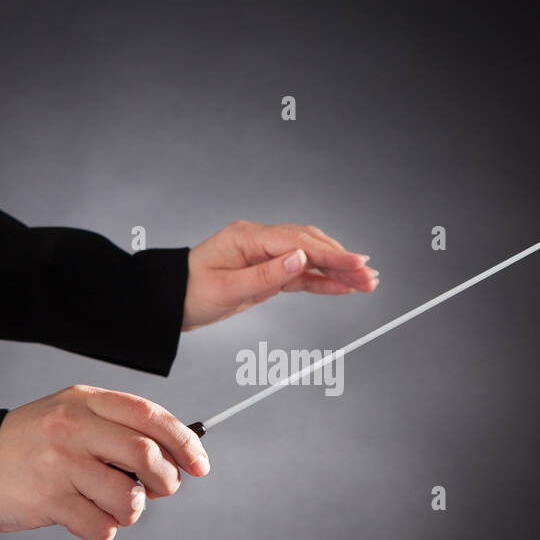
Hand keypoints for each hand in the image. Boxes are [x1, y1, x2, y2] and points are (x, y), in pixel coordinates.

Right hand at [0, 384, 208, 539]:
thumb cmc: (29, 445)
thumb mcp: (70, 417)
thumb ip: (116, 429)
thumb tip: (174, 460)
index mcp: (85, 402)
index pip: (149, 416)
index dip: (184, 441)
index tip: (200, 464)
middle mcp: (73, 428)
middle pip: (147, 456)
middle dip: (167, 481)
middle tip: (161, 490)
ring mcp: (60, 464)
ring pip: (129, 498)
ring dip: (133, 511)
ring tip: (114, 507)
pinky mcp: (48, 500)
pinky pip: (101, 528)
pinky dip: (105, 531)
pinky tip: (86, 519)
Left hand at [182, 220, 378, 329]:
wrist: (168, 302)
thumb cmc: (189, 294)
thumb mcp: (227, 289)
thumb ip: (266, 275)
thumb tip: (302, 260)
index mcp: (248, 237)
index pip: (298, 242)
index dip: (330, 253)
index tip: (356, 263)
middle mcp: (259, 240)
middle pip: (310, 245)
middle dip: (342, 260)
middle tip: (370, 276)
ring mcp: (265, 254)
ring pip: (309, 259)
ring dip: (338, 271)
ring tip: (367, 283)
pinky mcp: (267, 272)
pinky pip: (300, 275)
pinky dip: (322, 281)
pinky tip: (343, 287)